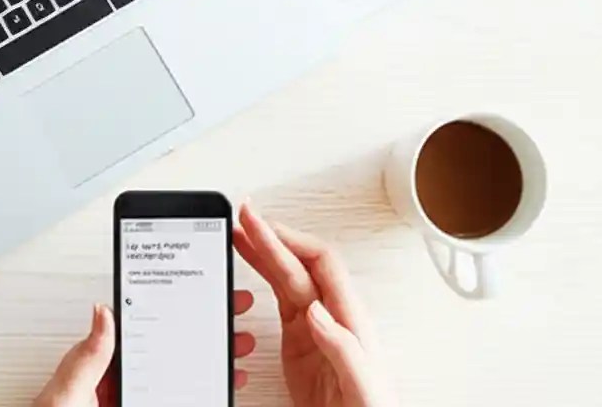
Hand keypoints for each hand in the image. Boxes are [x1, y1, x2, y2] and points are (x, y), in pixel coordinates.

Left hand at [34, 292, 257, 405]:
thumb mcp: (68, 391)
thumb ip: (87, 356)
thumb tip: (102, 312)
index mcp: (99, 366)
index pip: (142, 327)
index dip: (173, 308)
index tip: (198, 293)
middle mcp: (119, 382)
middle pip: (169, 348)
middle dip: (203, 331)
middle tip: (232, 316)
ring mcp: (134, 398)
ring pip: (180, 374)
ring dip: (210, 360)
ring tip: (237, 350)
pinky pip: (181, 397)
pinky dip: (204, 392)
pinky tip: (221, 385)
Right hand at [234, 202, 396, 406]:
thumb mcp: (362, 386)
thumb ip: (342, 347)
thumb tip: (316, 310)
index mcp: (349, 320)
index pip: (319, 263)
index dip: (289, 239)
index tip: (261, 225)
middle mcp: (331, 316)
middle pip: (298, 263)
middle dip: (270, 236)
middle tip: (243, 215)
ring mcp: (313, 328)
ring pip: (286, 276)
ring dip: (263, 251)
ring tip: (239, 232)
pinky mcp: (298, 341)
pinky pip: (278, 298)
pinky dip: (261, 276)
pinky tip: (249, 266)